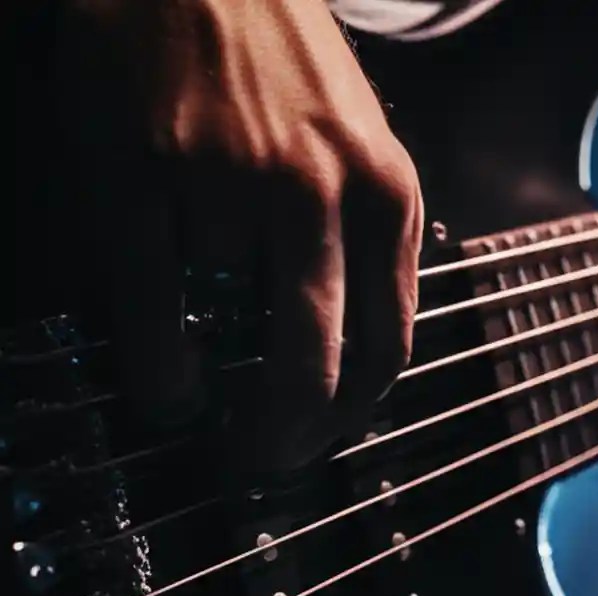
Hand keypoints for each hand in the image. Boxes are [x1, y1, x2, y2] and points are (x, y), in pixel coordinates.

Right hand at [56, 0, 423, 469]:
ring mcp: (226, 183)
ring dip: (213, 400)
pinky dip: (159, 371)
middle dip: (292, 437)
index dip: (356, 412)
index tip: (328, 438)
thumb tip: (357, 349)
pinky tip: (165, 387)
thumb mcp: (366, 146)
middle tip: (268, 461)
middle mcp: (320, 192)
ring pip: (229, 341)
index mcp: (388, 191)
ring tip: (200, 410)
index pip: (391, 342)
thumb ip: (371, 240)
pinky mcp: (140, 174)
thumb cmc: (286, 67)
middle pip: (320, 365)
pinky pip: (153, 313)